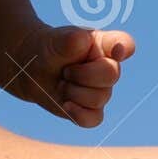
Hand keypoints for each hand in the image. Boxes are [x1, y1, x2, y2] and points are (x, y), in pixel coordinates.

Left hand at [0, 25, 131, 128]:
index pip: (124, 44)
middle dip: (82, 74)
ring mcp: (101, 90)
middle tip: (65, 70)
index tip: (117, 51)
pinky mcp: (90, 110)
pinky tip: (65, 104)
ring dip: (73, 91)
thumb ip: (70, 39)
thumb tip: (83, 40)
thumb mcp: (56, 41)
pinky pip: (94, 119)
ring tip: (62, 82)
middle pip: (111, 75)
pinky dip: (78, 114)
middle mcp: (108, 67)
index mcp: (104, 44)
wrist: (33, 69)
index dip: (124, 48)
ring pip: (99, 99)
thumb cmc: (50, 49)